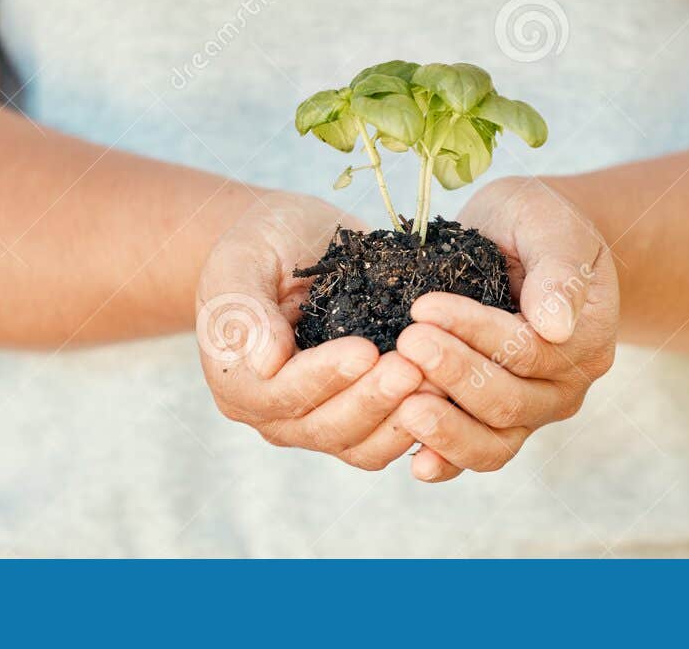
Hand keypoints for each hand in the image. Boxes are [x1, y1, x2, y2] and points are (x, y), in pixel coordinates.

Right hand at [195, 192, 424, 469]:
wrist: (294, 243)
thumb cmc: (262, 243)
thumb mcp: (242, 258)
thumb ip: (244, 308)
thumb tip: (265, 362)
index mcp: (238, 380)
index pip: (280, 393)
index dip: (323, 376)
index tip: (366, 349)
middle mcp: (275, 414)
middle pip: (325, 427)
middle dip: (372, 399)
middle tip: (414, 367)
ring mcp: (318, 421)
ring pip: (362, 445)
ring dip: (401, 417)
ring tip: (440, 380)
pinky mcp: (359, 417)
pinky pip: (388, 438)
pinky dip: (420, 423)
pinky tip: (450, 392)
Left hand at [395, 177, 618, 481]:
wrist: (526, 241)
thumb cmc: (537, 224)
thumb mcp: (549, 224)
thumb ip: (557, 271)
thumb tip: (556, 325)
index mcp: (586, 337)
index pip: (528, 348)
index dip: (475, 332)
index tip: (424, 306)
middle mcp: (565, 385)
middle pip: (509, 401)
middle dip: (454, 374)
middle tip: (406, 343)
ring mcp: (533, 411)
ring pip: (495, 442)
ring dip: (447, 429)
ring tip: (404, 407)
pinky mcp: (499, 424)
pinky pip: (477, 453)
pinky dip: (447, 462)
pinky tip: (414, 463)